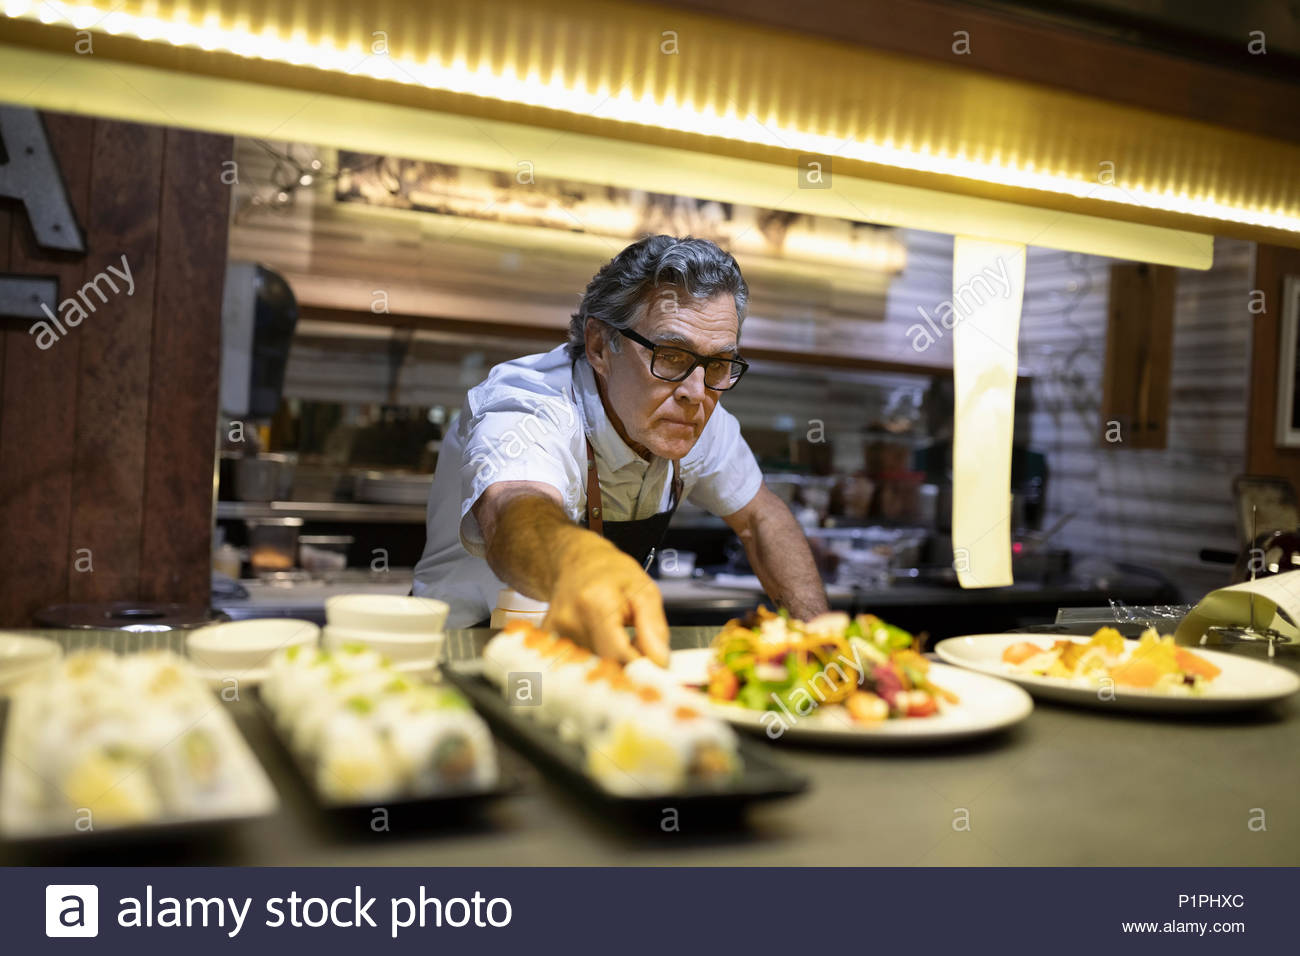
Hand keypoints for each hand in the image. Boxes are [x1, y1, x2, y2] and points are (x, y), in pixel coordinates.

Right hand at [543, 536, 669, 665]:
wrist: (578, 563)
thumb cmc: (613, 574)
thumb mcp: (645, 591)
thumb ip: (654, 628)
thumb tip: (660, 662)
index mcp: (596, 604)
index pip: (619, 656)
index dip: (640, 668)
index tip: (652, 668)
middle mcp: (569, 620)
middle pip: (604, 667)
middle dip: (625, 667)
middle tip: (636, 650)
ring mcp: (554, 632)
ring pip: (591, 668)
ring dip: (609, 664)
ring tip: (615, 640)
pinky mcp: (547, 641)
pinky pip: (576, 665)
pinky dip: (592, 661)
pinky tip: (598, 643)